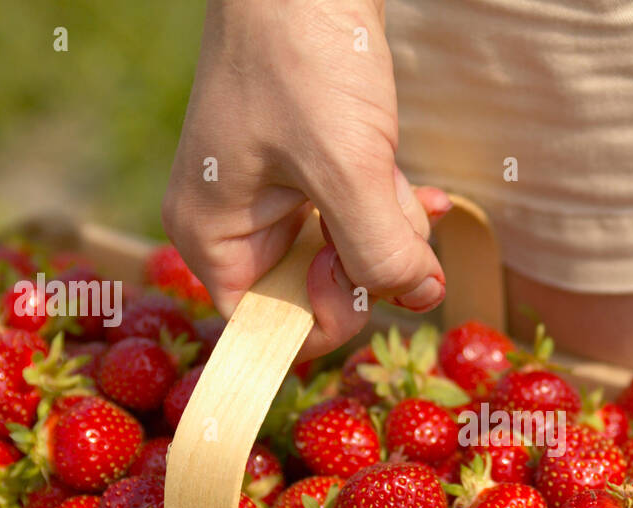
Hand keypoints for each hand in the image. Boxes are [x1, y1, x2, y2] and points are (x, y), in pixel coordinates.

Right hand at [161, 0, 449, 358]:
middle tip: (393, 220)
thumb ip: (380, 250)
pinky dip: (390, 207)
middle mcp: (235, 222)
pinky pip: (356, 216)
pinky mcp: (309, 169)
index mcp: (212, 235)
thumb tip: (419, 298)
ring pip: (347, 255)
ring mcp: (273, 194)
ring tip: (396, 181)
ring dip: (388, 230)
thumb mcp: (347, 167)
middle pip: (315, 293)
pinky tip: (420, 192)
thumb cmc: (302, 56)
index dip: (327, 318)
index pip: (268, 326)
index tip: (367, 279)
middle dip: (369, 264)